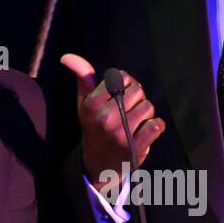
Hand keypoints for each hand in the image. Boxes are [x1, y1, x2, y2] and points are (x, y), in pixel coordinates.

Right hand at [60, 54, 165, 189]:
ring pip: (148, 107)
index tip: (121, 95)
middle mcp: (105, 118)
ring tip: (135, 122)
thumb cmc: (93, 128)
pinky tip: (145, 132)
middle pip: (137, 90)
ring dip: (145, 114)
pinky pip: (156, 125)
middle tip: (128, 110)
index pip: (121, 77)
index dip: (126, 84)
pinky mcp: (135, 147)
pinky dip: (155, 126)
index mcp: (92, 104)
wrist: (99, 166)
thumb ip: (82, 77)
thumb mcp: (84, 103)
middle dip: (136, 98)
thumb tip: (67, 56)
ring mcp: (120, 133)